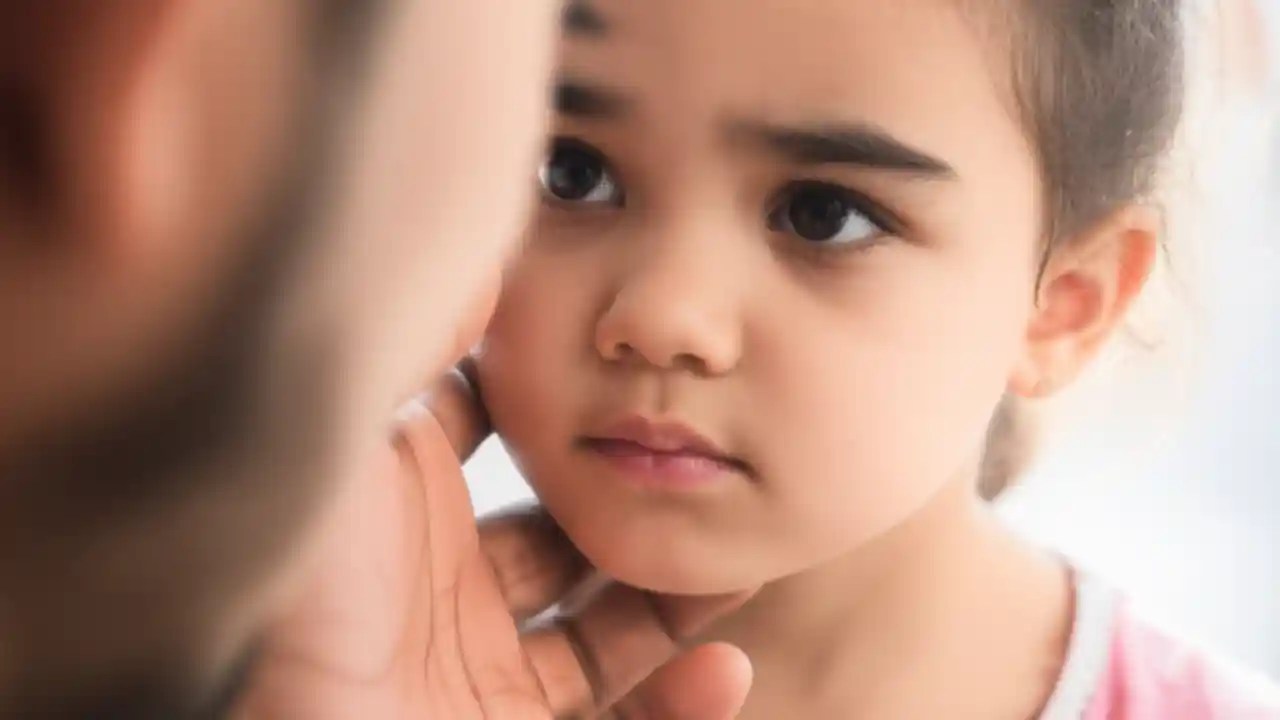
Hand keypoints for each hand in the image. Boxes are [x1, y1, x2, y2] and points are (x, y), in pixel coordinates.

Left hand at [241, 369, 754, 718]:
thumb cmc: (285, 589)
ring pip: (607, 619)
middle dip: (642, 494)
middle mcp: (441, 578)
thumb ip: (411, 344)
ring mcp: (476, 664)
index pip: (503, 431)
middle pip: (568, 524)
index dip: (572, 399)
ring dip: (679, 590)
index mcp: (403, 501)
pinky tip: (724, 667)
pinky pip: (615, 718)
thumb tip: (481, 246)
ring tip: (744, 552)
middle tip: (713, 462)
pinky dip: (679, 703)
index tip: (643, 365)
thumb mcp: (342, 434)